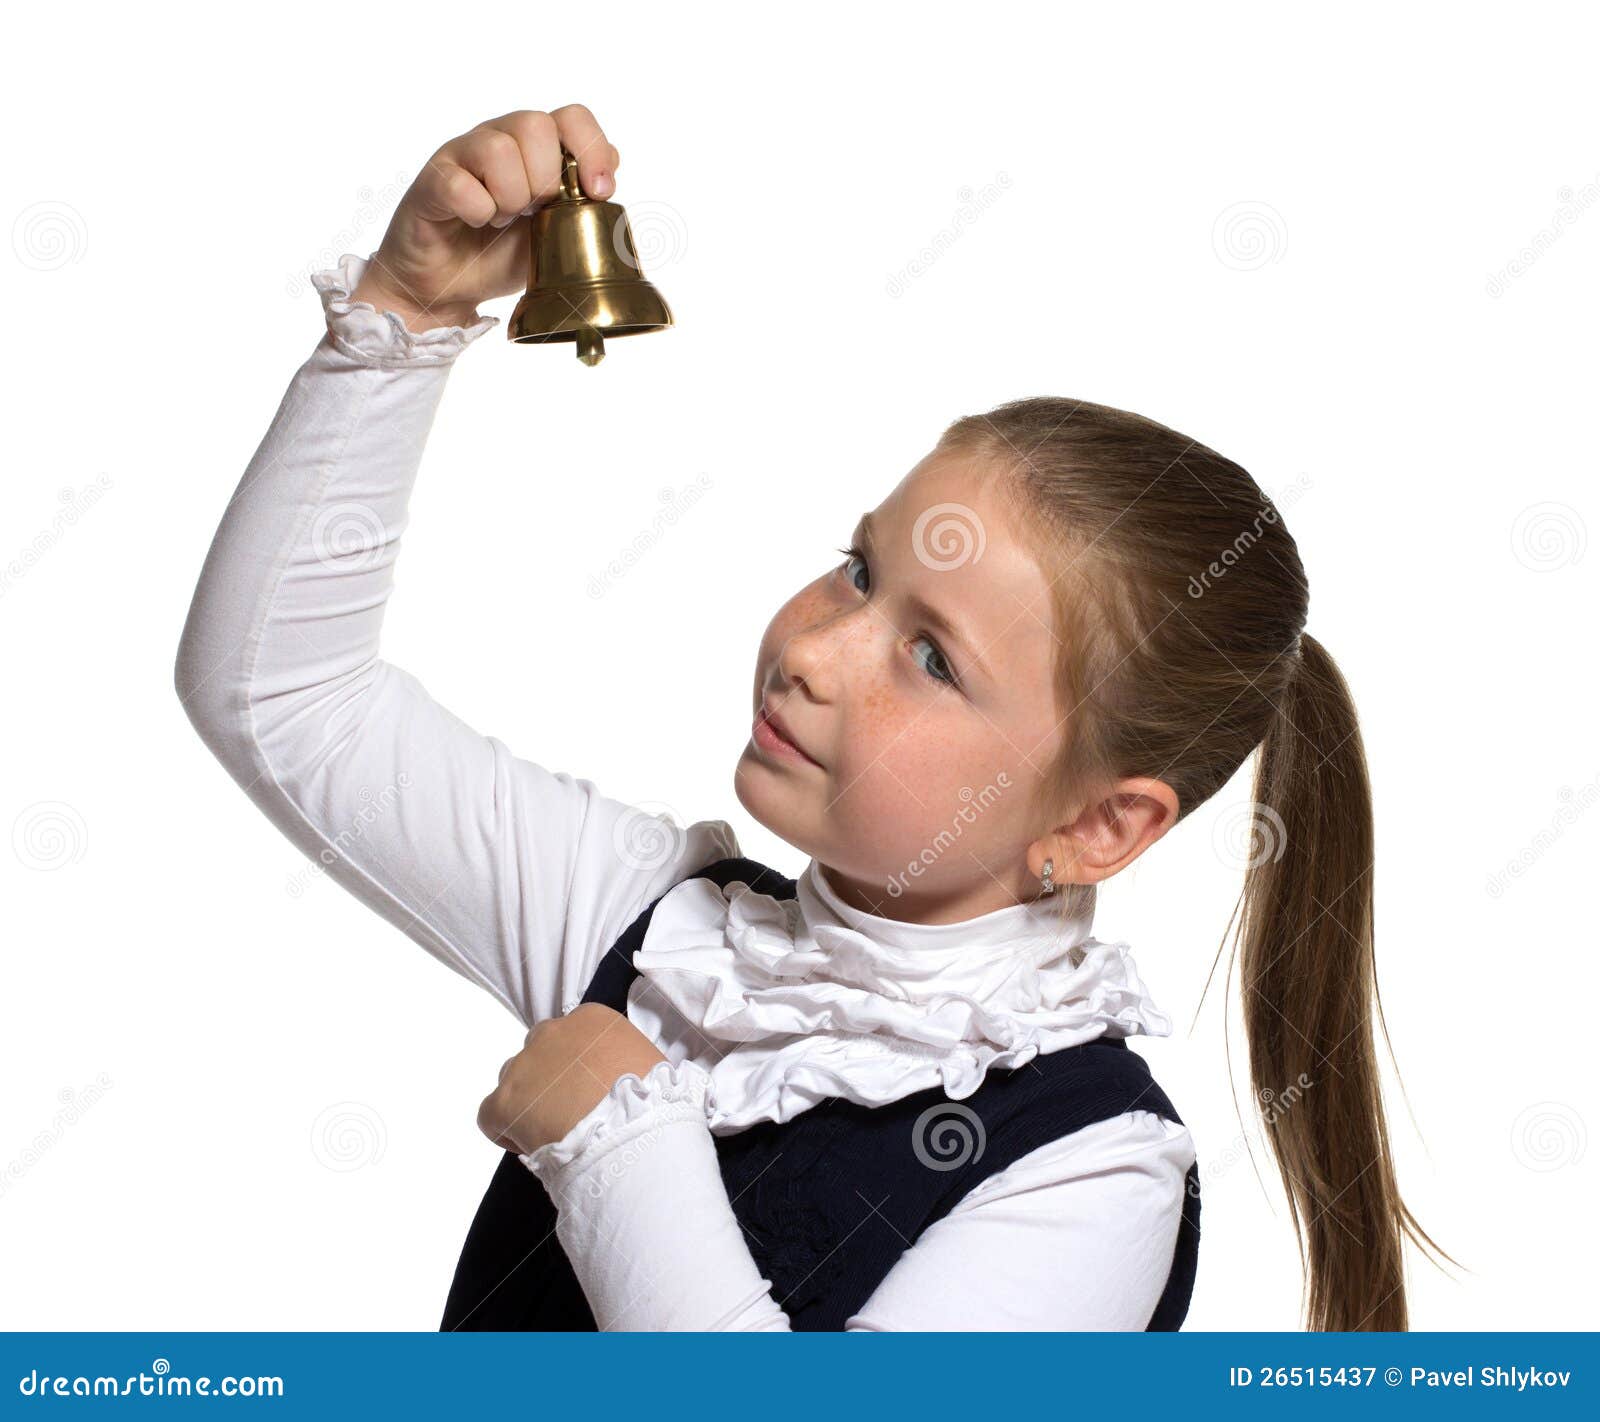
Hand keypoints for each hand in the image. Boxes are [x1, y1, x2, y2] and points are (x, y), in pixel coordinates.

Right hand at [351, 105, 620, 330]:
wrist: (449, 286)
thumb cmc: (501, 254)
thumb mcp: (556, 234)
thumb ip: (584, 203)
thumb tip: (612, 167)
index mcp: (535, 149)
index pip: (572, 117)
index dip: (591, 149)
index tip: (597, 192)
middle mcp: (499, 139)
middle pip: (536, 125)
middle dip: (546, 180)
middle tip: (532, 211)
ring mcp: (463, 155)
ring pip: (499, 149)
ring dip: (509, 197)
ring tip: (500, 218)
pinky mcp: (433, 180)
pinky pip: (461, 185)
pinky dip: (477, 212)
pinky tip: (475, 222)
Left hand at [477, 1003, 669, 1156]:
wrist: (629, 1136)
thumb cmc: (651, 1103)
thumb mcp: (648, 1063)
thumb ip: (622, 1057)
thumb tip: (617, 1076)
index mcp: (591, 1019)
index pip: (572, 1035)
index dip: (576, 1066)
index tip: (586, 1091)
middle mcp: (552, 1032)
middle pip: (540, 1051)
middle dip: (549, 1077)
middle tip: (569, 1111)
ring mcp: (523, 1065)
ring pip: (515, 1080)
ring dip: (528, 1101)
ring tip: (552, 1132)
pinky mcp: (502, 1101)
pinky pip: (491, 1115)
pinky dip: (505, 1130)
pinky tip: (531, 1144)